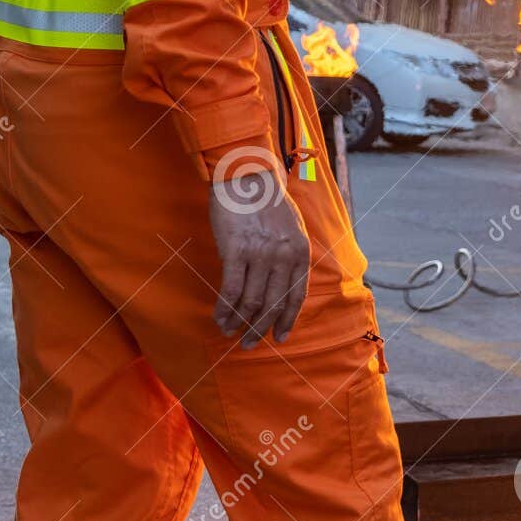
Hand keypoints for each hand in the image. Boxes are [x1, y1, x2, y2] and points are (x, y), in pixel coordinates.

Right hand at [208, 173, 310, 346]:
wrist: (246, 176)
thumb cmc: (267, 202)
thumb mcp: (292, 230)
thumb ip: (289, 257)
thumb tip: (280, 286)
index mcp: (300, 254)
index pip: (296, 297)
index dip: (287, 320)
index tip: (279, 337)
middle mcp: (284, 257)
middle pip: (273, 304)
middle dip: (261, 329)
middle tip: (249, 344)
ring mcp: (261, 255)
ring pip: (251, 302)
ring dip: (240, 323)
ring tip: (231, 334)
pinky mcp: (236, 251)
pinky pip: (231, 289)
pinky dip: (224, 308)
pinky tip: (219, 318)